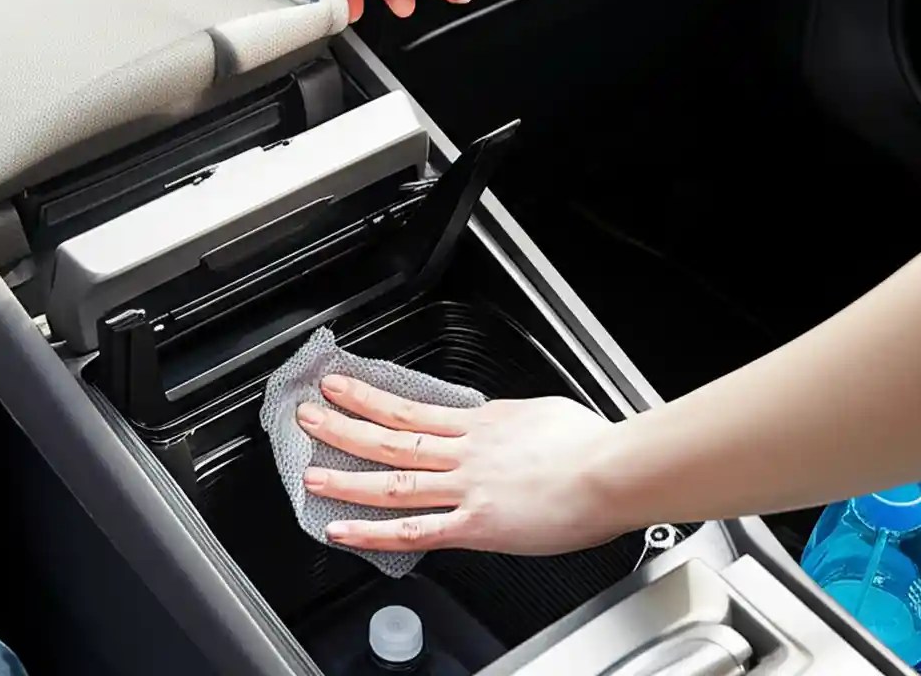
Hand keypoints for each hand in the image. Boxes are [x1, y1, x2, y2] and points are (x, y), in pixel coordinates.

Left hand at [297, 376, 629, 554]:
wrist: (612, 469)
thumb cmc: (593, 443)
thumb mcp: (545, 413)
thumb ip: (514, 421)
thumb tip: (506, 423)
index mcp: (484, 423)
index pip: (415, 411)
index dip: (373, 399)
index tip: (346, 389)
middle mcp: (466, 452)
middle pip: (391, 437)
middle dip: (345, 424)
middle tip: (308, 414)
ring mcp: (466, 487)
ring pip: (394, 479)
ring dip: (347, 474)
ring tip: (309, 472)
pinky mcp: (476, 524)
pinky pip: (415, 530)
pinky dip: (374, 531)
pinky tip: (344, 530)